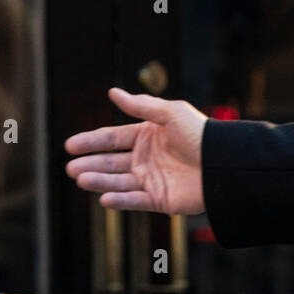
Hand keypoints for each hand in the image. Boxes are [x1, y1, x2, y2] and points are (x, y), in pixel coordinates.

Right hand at [64, 87, 206, 214]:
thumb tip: (112, 92)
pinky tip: (104, 198)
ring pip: (118, 181)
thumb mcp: (170, 113)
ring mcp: (150, 180)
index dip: (91, 141)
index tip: (70, 145)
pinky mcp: (159, 200)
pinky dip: (119, 200)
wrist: (223, 162)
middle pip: (111, 162)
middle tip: (70, 167)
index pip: (112, 139)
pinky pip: (135, 201)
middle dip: (90, 164)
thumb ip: (141, 105)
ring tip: (80, 178)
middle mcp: (145, 158)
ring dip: (99, 181)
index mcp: (146, 136)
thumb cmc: (199, 133)